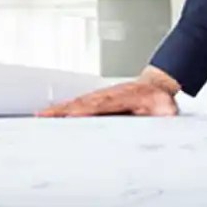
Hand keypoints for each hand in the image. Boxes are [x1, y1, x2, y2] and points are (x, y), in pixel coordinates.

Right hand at [37, 66, 180, 116]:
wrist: (156, 86)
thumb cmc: (159, 102)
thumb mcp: (166, 110)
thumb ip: (164, 116)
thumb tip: (164, 119)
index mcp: (122, 98)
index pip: (98, 104)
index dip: (82, 109)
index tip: (68, 115)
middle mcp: (107, 96)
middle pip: (80, 103)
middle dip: (61, 110)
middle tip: (42, 117)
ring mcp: (101, 97)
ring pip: (76, 103)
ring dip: (58, 109)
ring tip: (40, 116)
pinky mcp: (98, 101)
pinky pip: (78, 105)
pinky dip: (63, 109)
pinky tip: (52, 114)